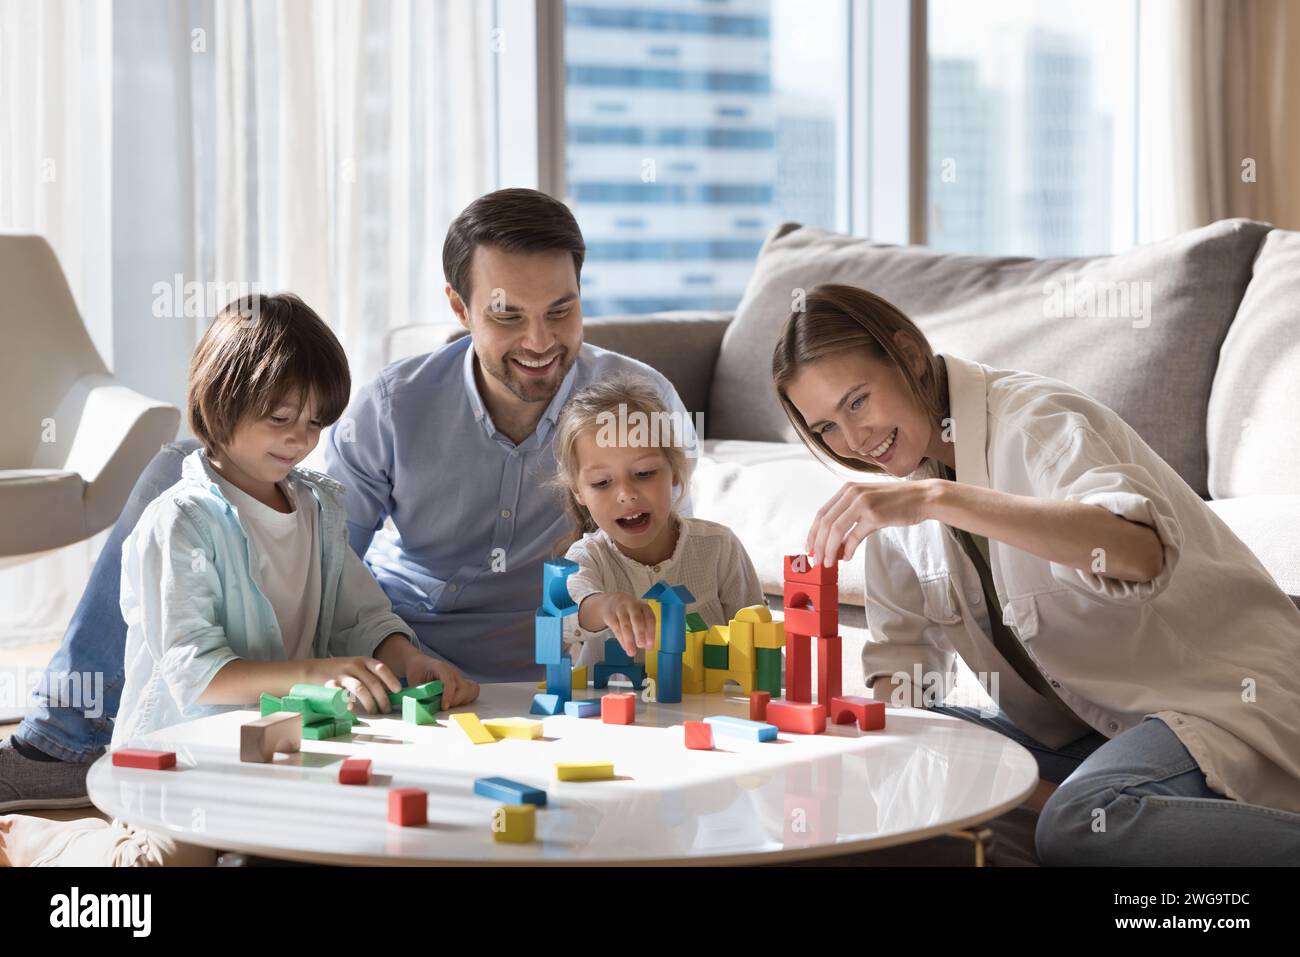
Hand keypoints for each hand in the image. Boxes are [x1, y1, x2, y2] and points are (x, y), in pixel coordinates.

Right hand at [305, 656, 402, 714]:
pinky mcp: (330, 685)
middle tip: (386, 709)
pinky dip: (349, 702)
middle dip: (382, 698)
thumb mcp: (356, 667)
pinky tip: (353, 709)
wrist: (311, 669)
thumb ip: (369, 676)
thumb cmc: (339, 671)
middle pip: (373, 682)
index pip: (380, 668)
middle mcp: (354, 666)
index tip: (398, 690)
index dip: (391, 679)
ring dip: (370, 703)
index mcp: (362, 661)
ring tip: (374, 712)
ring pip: (360, 689)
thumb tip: (389, 693)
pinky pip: (342, 695)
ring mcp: (342, 675)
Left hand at [405, 654, 478, 708]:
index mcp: (440, 667)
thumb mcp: (413, 682)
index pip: (450, 682)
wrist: (420, 663)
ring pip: (471, 689)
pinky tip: (456, 701)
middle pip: (464, 687)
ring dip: (462, 700)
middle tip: (444, 705)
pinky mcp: (462, 682)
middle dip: (455, 700)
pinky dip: (467, 698)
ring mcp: (459, 676)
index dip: (448, 696)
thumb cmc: (416, 671)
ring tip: (450, 703)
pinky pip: (473, 690)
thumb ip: (420, 694)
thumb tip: (425, 708)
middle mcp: (453, 671)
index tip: (444, 707)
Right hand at [600, 593, 658, 658]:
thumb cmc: (631, 612)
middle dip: (640, 633)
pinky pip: (616, 629)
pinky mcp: (610, 616)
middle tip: (641, 645)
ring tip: (632, 652)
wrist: (612, 601)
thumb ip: (646, 629)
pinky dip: (621, 639)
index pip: (650, 618)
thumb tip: (648, 646)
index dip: (651, 632)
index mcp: (644, 606)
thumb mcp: (641, 615)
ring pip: (625, 625)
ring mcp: (620, 610)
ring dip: (629, 640)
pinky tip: (625, 647)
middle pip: (637, 619)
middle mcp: (632, 606)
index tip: (650, 644)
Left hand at [807, 480, 933, 566]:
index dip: (813, 532)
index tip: (810, 546)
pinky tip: (847, 557)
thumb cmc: (896, 501)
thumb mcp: (868, 500)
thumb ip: (850, 514)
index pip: (822, 513)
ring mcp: (863, 503)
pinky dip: (847, 550)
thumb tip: (834, 540)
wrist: (922, 497)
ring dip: (829, 550)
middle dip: (818, 544)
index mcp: (847, 489)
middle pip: (825, 523)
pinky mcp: (874, 516)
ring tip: (828, 562)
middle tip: (816, 559)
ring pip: (836, 531)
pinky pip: (854, 537)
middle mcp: (852, 493)